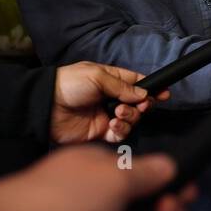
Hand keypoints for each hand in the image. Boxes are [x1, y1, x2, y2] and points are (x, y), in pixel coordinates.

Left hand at [52, 62, 170, 144]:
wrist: (45, 106)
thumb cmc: (69, 84)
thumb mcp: (97, 76)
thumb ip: (122, 86)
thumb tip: (143, 93)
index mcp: (111, 80)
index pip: (137, 83)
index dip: (151, 88)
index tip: (164, 93)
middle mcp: (111, 99)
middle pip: (138, 103)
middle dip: (143, 104)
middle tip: (141, 105)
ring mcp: (106, 116)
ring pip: (131, 119)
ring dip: (130, 117)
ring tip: (117, 114)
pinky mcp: (100, 133)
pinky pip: (120, 134)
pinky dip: (121, 130)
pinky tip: (112, 125)